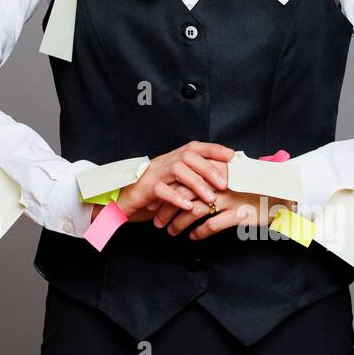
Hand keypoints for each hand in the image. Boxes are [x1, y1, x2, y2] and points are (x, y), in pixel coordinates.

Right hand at [110, 142, 233, 222]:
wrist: (122, 203)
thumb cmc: (152, 196)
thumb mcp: (174, 186)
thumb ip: (192, 181)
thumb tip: (221, 181)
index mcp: (171, 159)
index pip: (194, 147)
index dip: (213, 149)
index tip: (232, 155)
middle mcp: (163, 162)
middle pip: (188, 156)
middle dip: (209, 168)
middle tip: (224, 183)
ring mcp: (153, 174)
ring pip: (177, 170)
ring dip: (196, 183)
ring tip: (210, 198)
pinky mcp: (144, 189)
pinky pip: (161, 190)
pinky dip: (176, 198)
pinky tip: (189, 206)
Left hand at [158, 182, 295, 239]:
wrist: (285, 192)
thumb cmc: (258, 185)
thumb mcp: (235, 175)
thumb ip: (214, 176)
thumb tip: (192, 183)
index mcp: (216, 169)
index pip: (184, 178)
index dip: (167, 190)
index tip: (156, 200)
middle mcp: (220, 182)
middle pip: (183, 194)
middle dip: (166, 209)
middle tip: (156, 221)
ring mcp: (229, 198)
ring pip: (193, 211)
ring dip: (178, 223)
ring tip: (169, 232)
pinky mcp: (238, 214)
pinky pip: (212, 225)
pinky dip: (199, 233)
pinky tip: (192, 238)